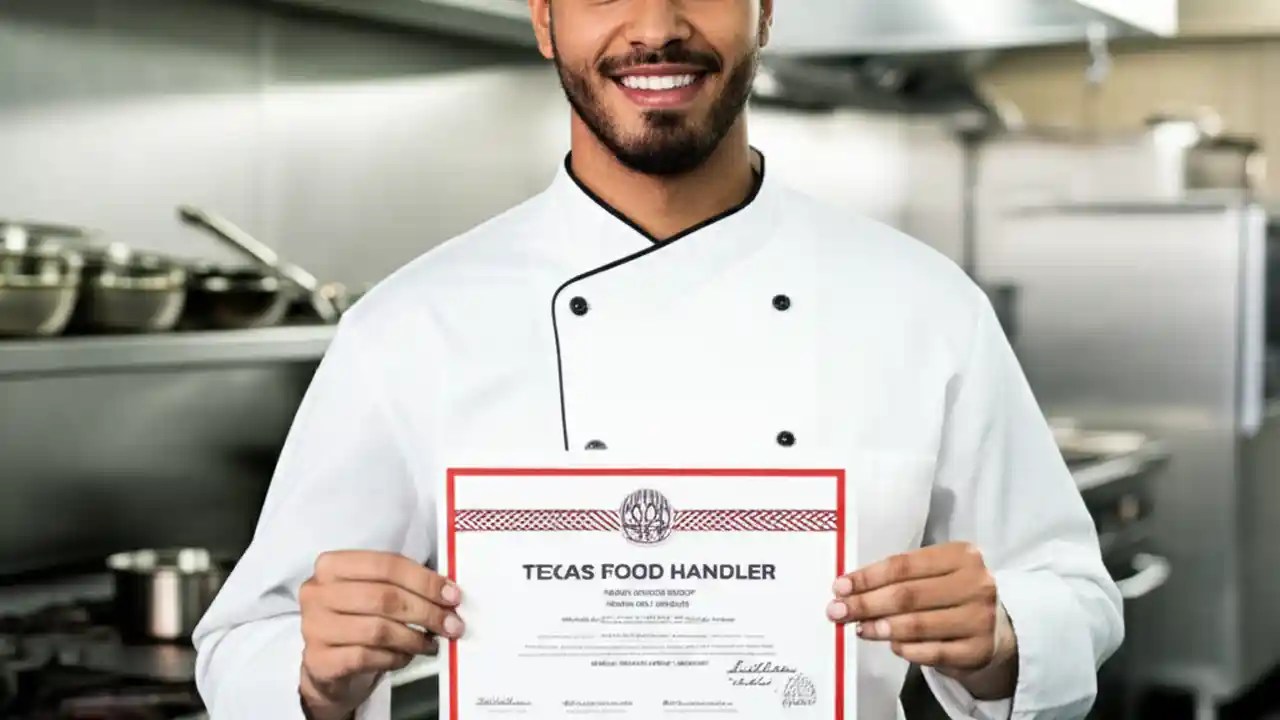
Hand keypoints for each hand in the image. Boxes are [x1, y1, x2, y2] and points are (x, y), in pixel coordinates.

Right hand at [299, 551, 463, 719]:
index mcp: (332, 565)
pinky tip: (407, 656)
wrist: (327, 666)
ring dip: (414, 638)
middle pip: (384, 598)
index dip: (424, 580)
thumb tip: (447, 593)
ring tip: (432, 644)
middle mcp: (317, 593)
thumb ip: (403, 586)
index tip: (452, 596)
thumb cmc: (357, 620)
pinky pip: (368, 657)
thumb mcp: (373, 592)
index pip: (386, 565)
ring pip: (378, 630)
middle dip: (426, 612)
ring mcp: (314, 627)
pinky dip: (395, 657)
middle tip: (452, 624)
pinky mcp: (319, 661)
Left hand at [826, 543, 1017, 698]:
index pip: (904, 565)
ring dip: (880, 628)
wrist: (995, 628)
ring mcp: (979, 619)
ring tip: (859, 628)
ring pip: (918, 625)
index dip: (867, 576)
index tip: (839, 587)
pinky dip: (905, 649)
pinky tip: (890, 644)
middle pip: (907, 595)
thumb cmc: (951, 593)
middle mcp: (976, 584)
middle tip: (837, 611)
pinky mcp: (977, 650)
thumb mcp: (934, 573)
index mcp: (962, 555)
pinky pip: (931, 652)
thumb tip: (848, 590)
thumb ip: (900, 577)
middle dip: (866, 603)